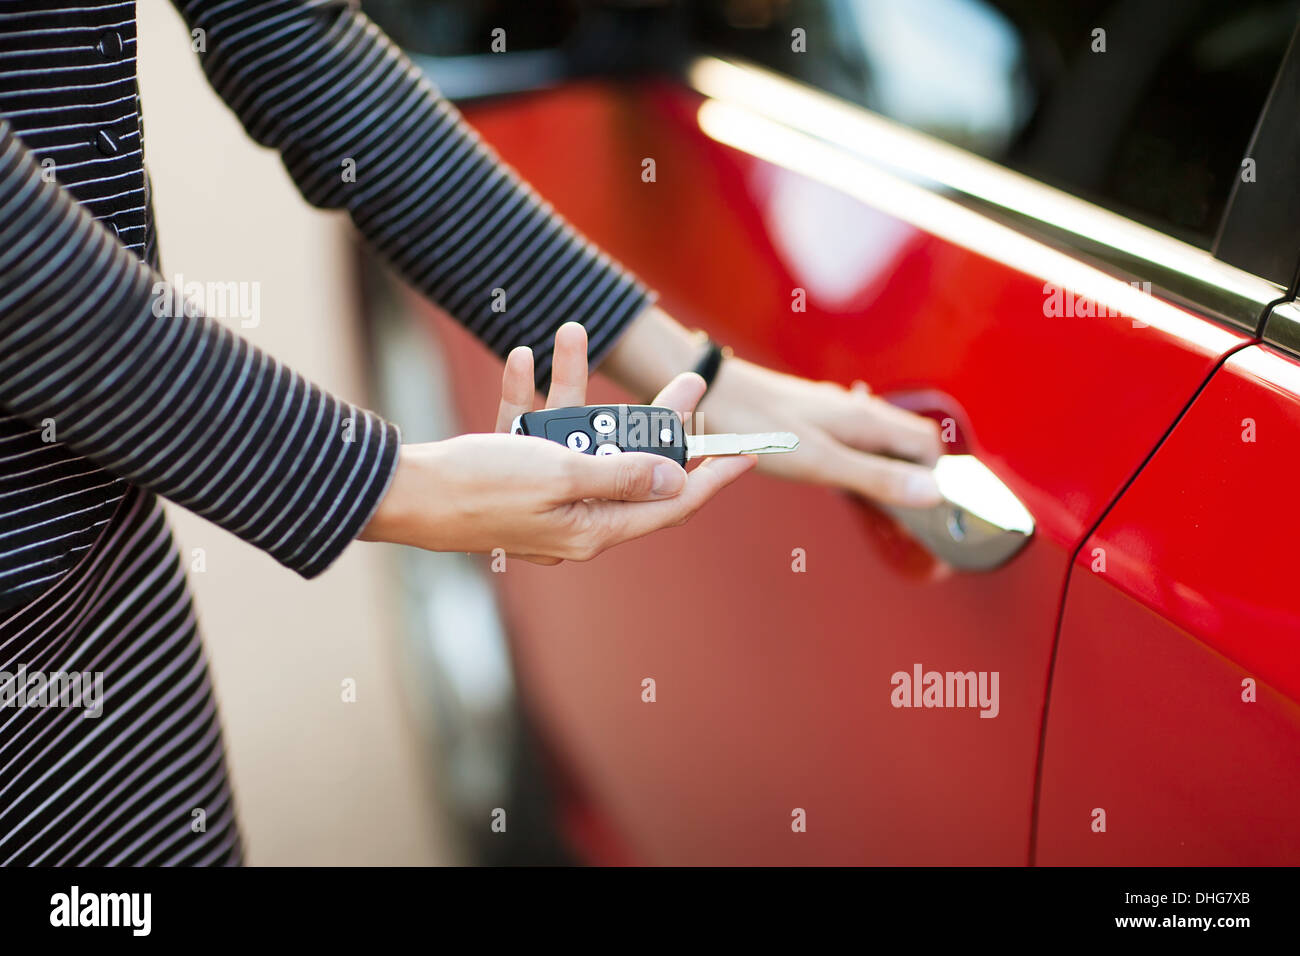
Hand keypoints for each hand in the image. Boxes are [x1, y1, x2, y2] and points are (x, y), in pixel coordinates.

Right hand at [360, 323, 754, 563]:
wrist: (400, 493)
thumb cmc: (478, 488)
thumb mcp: (559, 475)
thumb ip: (620, 474)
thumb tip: (674, 478)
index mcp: (593, 528)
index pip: (670, 503)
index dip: (711, 477)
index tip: (747, 454)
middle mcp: (573, 514)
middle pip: (632, 460)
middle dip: (657, 414)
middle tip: (690, 376)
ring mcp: (541, 494)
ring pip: (579, 434)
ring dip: (575, 385)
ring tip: (572, 333)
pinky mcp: (510, 473)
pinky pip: (533, 430)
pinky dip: (531, 395)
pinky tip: (525, 356)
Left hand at [702, 358, 943, 506]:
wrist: (707, 393)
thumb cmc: (758, 429)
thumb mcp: (821, 462)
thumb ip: (877, 478)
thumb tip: (934, 494)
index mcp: (866, 419)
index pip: (928, 444)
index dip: (935, 477)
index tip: (925, 513)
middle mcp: (856, 409)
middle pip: (908, 441)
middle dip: (915, 476)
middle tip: (902, 517)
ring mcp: (833, 410)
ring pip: (879, 439)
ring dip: (886, 469)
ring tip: (874, 503)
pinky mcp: (811, 416)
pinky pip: (852, 438)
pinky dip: (859, 460)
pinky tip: (838, 476)